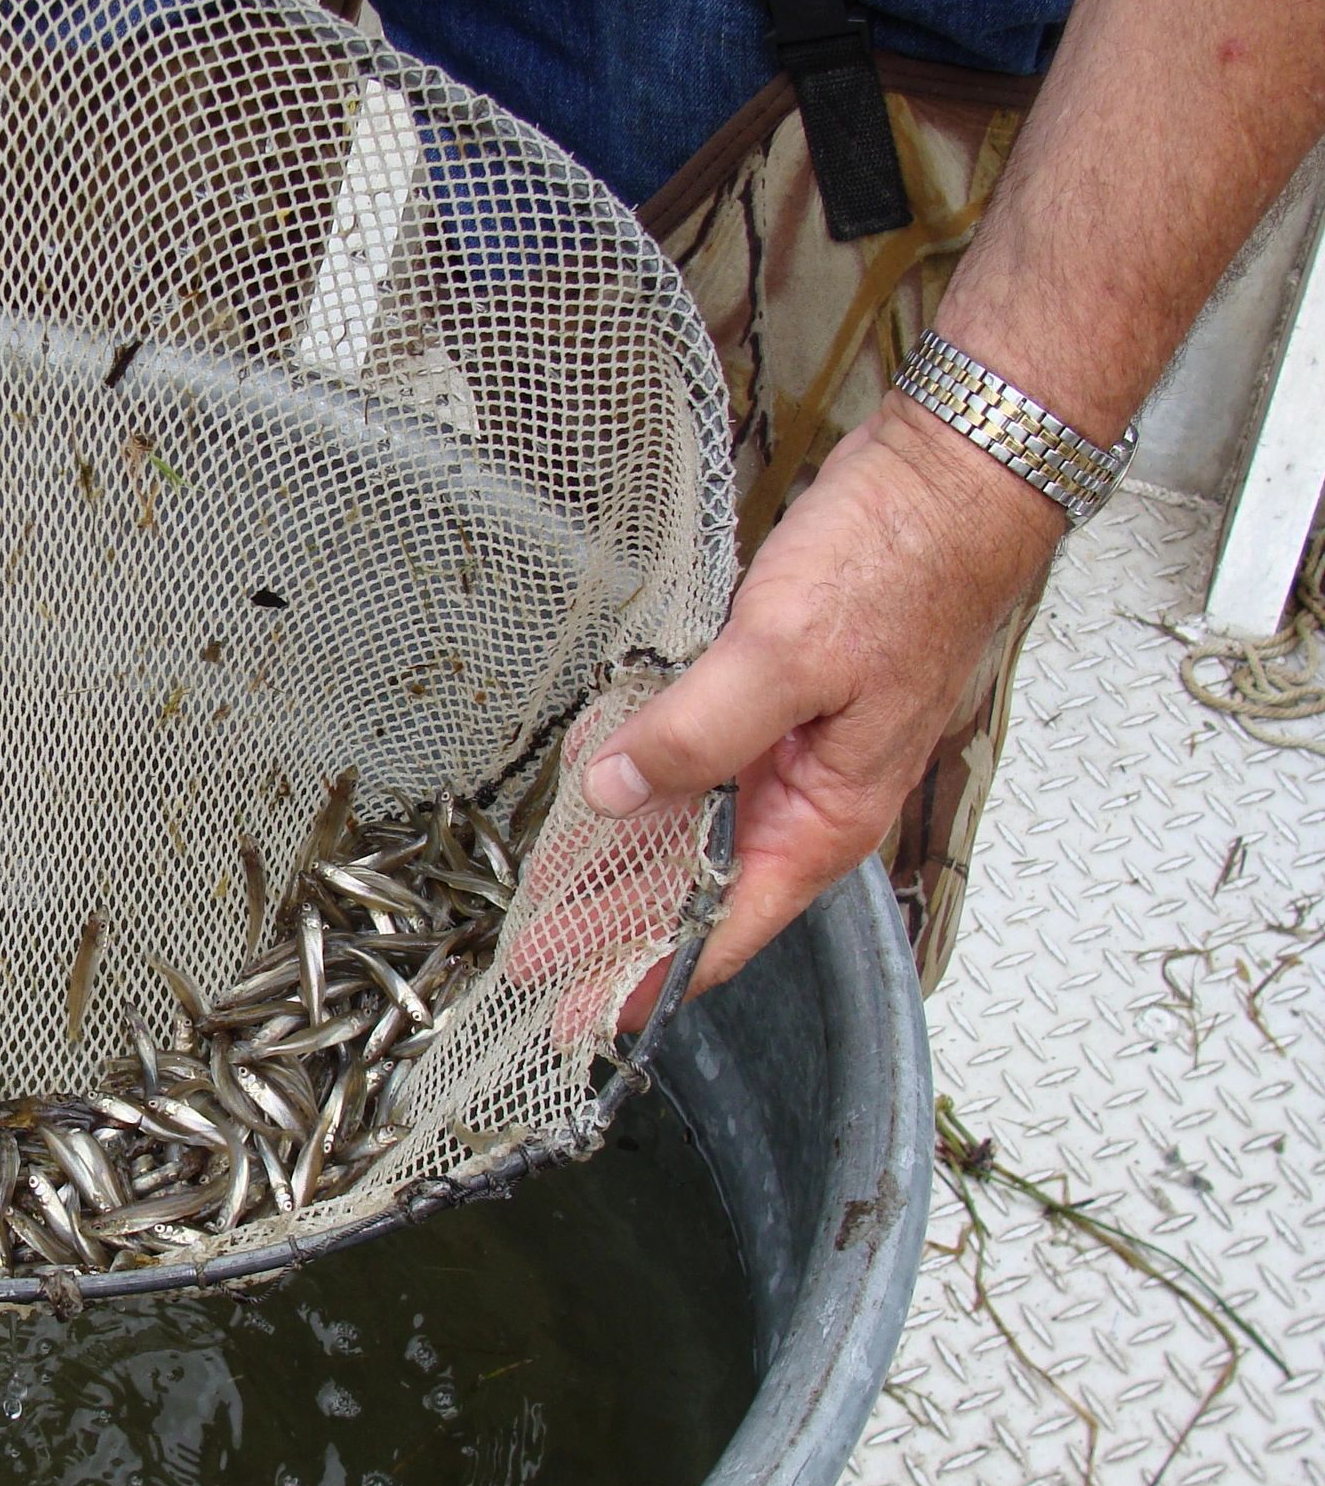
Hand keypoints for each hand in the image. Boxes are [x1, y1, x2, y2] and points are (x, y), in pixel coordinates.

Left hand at [581, 389, 1067, 1023]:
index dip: (642, 979)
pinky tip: (591, 783)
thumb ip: (695, 733)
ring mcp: (793, 749)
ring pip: (691, 827)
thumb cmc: (902, 563)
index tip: (574, 1012)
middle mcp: (808, 799)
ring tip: (542, 888)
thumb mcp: (783, 657)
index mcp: (825, 819)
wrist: (955, 473)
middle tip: (530, 954)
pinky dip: (643, 777)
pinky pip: (697, 760)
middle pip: (696, 891)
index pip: (721, 933)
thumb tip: (616, 792)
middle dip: (612, 927)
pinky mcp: (774, 697)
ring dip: (619, 856)